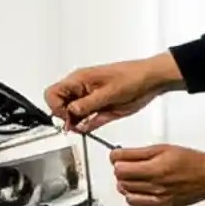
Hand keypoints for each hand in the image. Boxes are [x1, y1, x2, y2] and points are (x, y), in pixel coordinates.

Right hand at [44, 53, 183, 132]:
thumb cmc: (133, 76)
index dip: (57, 107)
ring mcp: (90, 100)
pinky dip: (86, 126)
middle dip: (65, 117)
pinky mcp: (100, 109)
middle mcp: (81, 89)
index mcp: (79, 80)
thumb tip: (71, 110)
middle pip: (60, 105)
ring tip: (80, 128)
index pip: (53, 93)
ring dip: (75, 123)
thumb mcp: (110, 92)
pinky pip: (87, 120)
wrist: (151, 81)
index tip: (68, 116)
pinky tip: (87, 129)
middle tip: (73, 124)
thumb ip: (88, 104)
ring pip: (73, 115)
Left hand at [110, 144, 204, 205]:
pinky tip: (137, 187)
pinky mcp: (161, 205)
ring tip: (134, 174)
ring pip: (126, 192)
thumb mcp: (161, 148)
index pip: (120, 168)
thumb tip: (117, 155)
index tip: (118, 156)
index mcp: (156, 169)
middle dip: (121, 170)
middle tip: (128, 163)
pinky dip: (132, 195)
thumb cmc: (190, 161)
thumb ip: (136, 153)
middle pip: (121, 180)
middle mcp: (156, 185)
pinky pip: (135, 203)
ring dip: (125, 182)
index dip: (116, 160)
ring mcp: (158, 197)